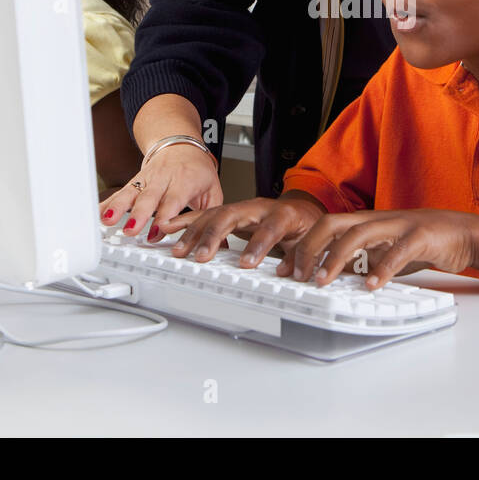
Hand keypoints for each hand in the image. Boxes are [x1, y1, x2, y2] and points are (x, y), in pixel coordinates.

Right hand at [98, 143, 223, 238]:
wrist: (181, 145)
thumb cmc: (198, 170)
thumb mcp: (213, 189)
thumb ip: (212, 216)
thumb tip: (221, 245)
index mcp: (186, 180)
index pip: (173, 200)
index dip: (164, 216)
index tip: (156, 233)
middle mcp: (164, 178)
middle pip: (149, 197)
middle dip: (139, 215)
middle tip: (131, 230)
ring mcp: (147, 179)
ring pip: (131, 192)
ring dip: (118, 208)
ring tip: (108, 221)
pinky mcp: (135, 180)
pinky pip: (120, 192)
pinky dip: (108, 203)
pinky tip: (98, 214)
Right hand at [169, 196, 323, 264]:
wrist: (302, 209)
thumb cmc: (305, 226)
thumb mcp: (310, 242)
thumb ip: (301, 258)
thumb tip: (288, 273)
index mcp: (284, 213)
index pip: (270, 227)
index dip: (258, 245)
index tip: (247, 264)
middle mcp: (260, 207)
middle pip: (232, 215)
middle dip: (214, 236)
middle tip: (202, 257)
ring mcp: (242, 208)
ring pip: (215, 215)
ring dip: (195, 233)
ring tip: (180, 251)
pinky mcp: (230, 212)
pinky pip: (205, 215)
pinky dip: (185, 221)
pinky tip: (168, 227)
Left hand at [284, 209, 477, 288]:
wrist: (462, 232)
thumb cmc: (420, 242)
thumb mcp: (383, 251)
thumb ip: (359, 261)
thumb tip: (330, 277)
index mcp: (365, 222)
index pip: (324, 227)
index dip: (302, 247)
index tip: (284, 270)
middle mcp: (377, 220)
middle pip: (332, 223)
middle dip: (310, 248)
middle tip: (297, 276)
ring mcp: (398, 225)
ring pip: (359, 233)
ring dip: (337, 257)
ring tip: (323, 281)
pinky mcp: (420, 236)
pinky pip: (398, 251)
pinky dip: (383, 268)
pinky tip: (372, 285)